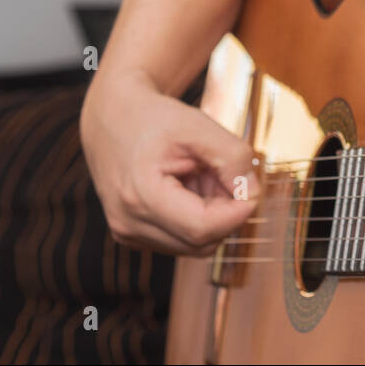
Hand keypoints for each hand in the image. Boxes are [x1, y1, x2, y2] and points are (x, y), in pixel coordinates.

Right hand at [80, 70, 259, 255]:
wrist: (112, 119)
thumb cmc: (154, 119)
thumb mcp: (199, 126)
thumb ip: (233, 158)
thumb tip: (252, 192)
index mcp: (140, 195)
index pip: (203, 228)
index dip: (237, 212)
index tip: (250, 185)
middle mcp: (129, 223)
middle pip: (202, 242)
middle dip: (226, 213)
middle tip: (224, 174)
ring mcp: (128, 233)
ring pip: (195, 246)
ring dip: (212, 216)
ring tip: (202, 177)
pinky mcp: (134, 236)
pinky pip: (181, 241)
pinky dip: (196, 219)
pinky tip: (189, 189)